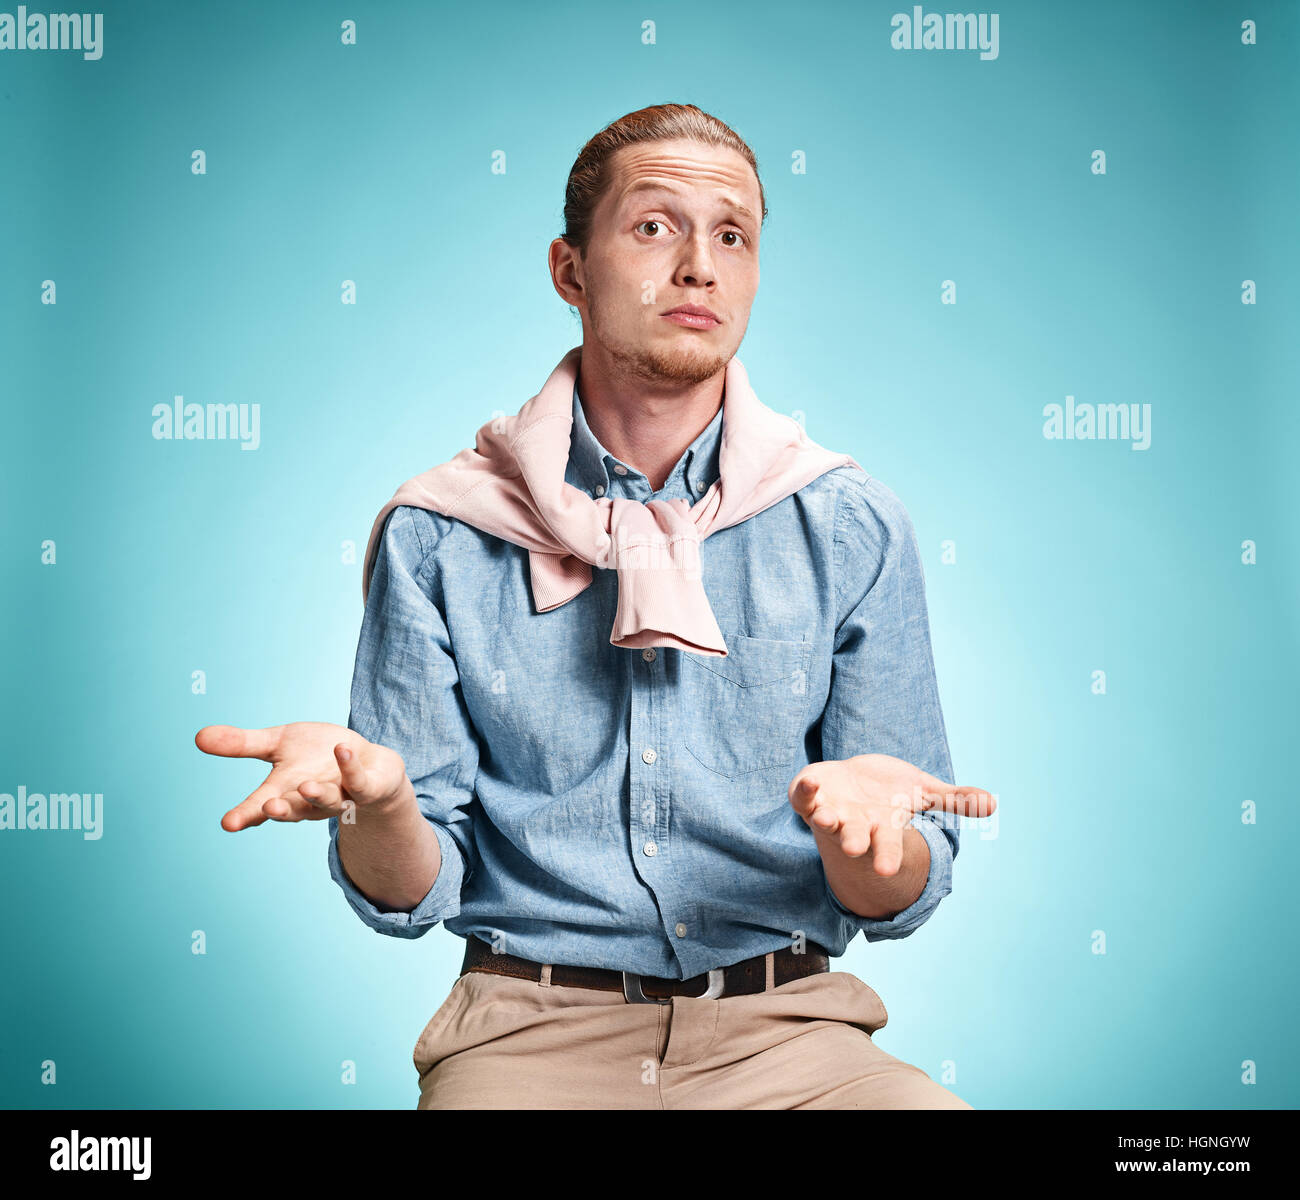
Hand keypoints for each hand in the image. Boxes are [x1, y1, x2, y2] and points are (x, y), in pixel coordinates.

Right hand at [195, 722, 409, 830]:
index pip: (259, 807)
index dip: (245, 816)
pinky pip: (358, 781)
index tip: (228, 823)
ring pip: (327, 801)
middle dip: (281, 810)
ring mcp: (340, 796)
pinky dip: (350, 767)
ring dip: (317, 795)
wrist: (368, 762)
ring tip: (306, 786)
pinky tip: (342, 750)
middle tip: (268, 808)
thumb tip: (198, 737)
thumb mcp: (278, 744)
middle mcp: (310, 800)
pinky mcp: (367, 788)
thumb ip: (241, 744)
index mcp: (284, 792)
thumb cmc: (318, 755)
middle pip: (294, 809)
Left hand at [788, 754, 995, 874]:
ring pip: (826, 819)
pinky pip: (801, 795)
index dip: (888, 857)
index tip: (887, 870)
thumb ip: (954, 799)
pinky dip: (804, 790)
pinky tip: (810, 781)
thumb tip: (994, 803)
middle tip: (854, 848)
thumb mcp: (922, 792)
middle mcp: (854, 824)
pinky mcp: (808, 794)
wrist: (849, 783)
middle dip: (854, 842)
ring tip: (825, 816)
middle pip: (854, 838)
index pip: (887, 847)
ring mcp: (829, 810)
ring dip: (825, 819)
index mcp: (882, 828)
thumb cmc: (888, 792)